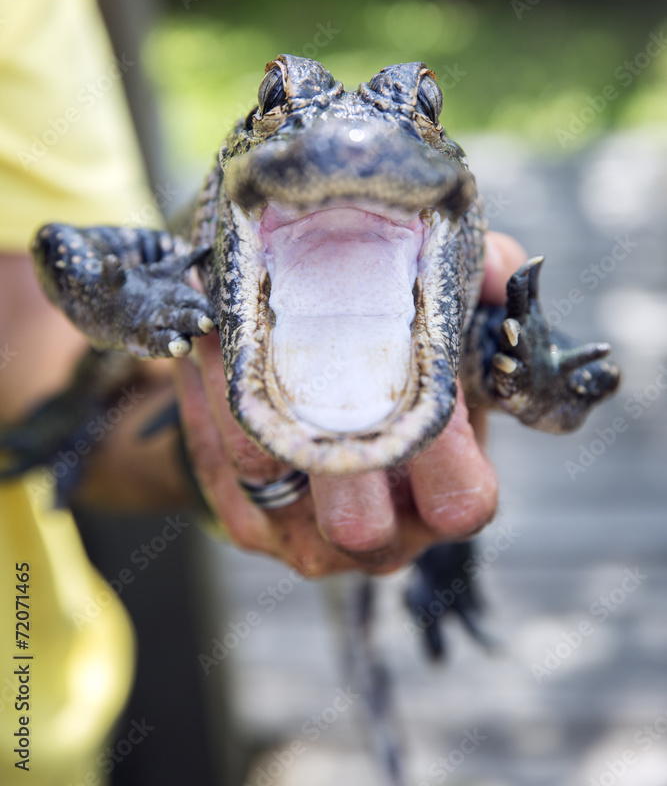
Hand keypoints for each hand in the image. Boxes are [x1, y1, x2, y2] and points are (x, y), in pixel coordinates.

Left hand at [172, 232, 526, 576]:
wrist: (324, 420)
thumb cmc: (400, 375)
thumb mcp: (449, 330)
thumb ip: (481, 285)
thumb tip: (499, 269)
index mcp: (444, 497)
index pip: (461, 501)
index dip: (441, 445)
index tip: (412, 363)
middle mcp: (382, 535)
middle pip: (359, 523)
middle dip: (331, 436)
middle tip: (310, 344)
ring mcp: (304, 536)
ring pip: (264, 468)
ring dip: (247, 378)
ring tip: (238, 310)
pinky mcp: (244, 520)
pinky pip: (217, 457)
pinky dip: (209, 388)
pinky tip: (212, 332)